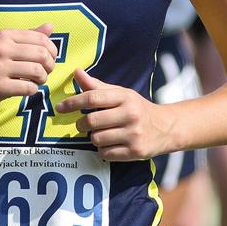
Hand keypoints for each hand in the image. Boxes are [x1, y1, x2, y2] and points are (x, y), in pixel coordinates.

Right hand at [0, 24, 55, 112]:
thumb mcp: (5, 47)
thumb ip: (28, 37)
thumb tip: (50, 27)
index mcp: (4, 36)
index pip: (41, 38)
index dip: (52, 51)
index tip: (48, 60)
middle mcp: (0, 49)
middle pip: (42, 54)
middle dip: (49, 66)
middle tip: (44, 72)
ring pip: (37, 71)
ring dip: (42, 79)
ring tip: (36, 81)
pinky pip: (29, 88)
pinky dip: (33, 90)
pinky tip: (26, 89)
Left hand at [55, 68, 175, 161]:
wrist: (166, 127)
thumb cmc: (136, 108)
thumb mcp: (120, 94)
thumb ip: (96, 86)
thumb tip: (75, 72)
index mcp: (125, 97)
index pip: (93, 98)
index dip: (73, 103)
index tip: (60, 108)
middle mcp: (131, 115)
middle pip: (91, 121)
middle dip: (81, 124)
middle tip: (82, 125)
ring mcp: (134, 134)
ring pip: (96, 139)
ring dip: (94, 138)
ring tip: (103, 133)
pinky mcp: (135, 151)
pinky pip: (105, 153)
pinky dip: (103, 150)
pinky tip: (111, 144)